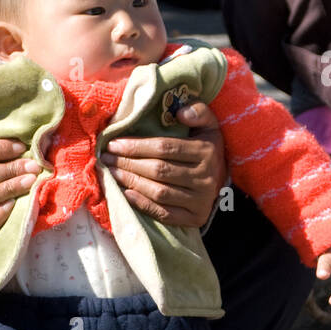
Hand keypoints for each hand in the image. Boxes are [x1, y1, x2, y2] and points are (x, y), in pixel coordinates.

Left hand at [100, 100, 226, 227]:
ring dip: (131, 182)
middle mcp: (205, 177)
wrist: (224, 182)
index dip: (136, 146)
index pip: (165, 148)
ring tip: (111, 173)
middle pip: (159, 170)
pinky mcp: (195, 218)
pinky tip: (126, 194)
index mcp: (206, 151)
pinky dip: (143, 205)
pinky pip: (164, 213)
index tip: (113, 143)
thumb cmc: (208, 150)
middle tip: (106, 158)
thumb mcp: (209, 126)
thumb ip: (198, 112)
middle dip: (128, 163)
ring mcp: (200, 200)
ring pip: (159, 192)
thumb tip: (180, 111)